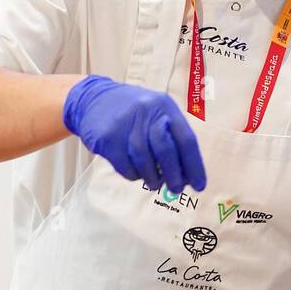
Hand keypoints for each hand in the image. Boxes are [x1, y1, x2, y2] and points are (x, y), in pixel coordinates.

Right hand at [63, 75, 206, 193]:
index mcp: (165, 107)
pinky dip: (134, 175)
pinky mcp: (106, 137)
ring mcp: (124, 124)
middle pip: (166, 150)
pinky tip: (136, 174)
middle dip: (174, 175)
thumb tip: (186, 175)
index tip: (199, 185)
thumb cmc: (133, 113)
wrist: (91, 99)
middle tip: (177, 190)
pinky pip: (125, 165)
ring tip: (155, 184)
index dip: (194, 166)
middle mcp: (146, 112)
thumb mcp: (156, 113)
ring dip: (152, 178)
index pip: (186, 139)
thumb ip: (172, 138)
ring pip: (144, 160)